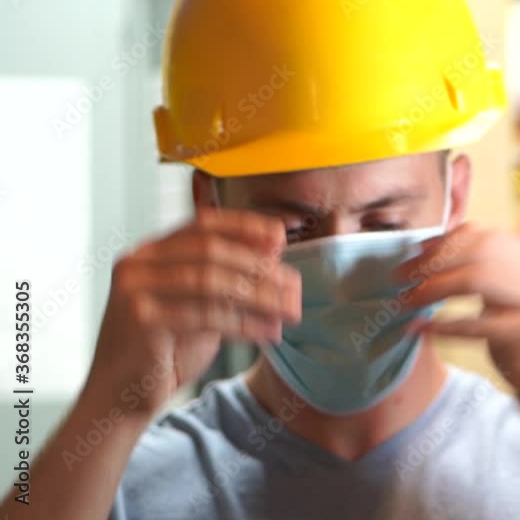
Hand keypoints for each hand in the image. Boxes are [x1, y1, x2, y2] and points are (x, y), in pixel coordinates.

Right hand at [85, 209, 301, 416]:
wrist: (121, 397)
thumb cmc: (165, 350)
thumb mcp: (202, 306)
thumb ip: (230, 278)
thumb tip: (276, 245)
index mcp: (150, 252)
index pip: (203, 225)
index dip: (245, 227)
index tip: (282, 236)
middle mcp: (137, 263)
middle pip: (211, 252)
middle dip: (260, 268)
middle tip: (295, 287)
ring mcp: (134, 289)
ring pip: (212, 283)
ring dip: (260, 297)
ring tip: (290, 311)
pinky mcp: (141, 319)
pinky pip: (207, 315)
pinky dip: (245, 324)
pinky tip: (270, 333)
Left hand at [397, 223, 519, 429]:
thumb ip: (497, 279)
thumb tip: (443, 254)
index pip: (490, 236)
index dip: (447, 242)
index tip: (416, 252)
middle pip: (480, 249)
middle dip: (434, 260)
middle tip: (401, 276)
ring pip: (476, 277)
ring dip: (433, 287)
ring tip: (408, 300)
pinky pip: (477, 323)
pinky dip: (445, 326)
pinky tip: (423, 330)